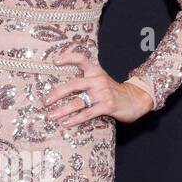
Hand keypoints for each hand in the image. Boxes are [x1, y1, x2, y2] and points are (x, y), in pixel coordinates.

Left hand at [40, 49, 154, 124]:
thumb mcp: (100, 80)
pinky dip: (75, 119)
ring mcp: (102, 93)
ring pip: (78, 102)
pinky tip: (66, 123)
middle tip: (46, 101)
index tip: (55, 61)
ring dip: (62, 110)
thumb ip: (85, 80)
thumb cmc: (112, 91)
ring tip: (51, 116)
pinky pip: (87, 113)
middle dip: (57, 93)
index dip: (68, 58)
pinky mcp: (107, 106)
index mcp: (95, 71)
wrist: (135, 99)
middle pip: (73, 84)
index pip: (81, 59)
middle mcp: (98, 80)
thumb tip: (61, 89)